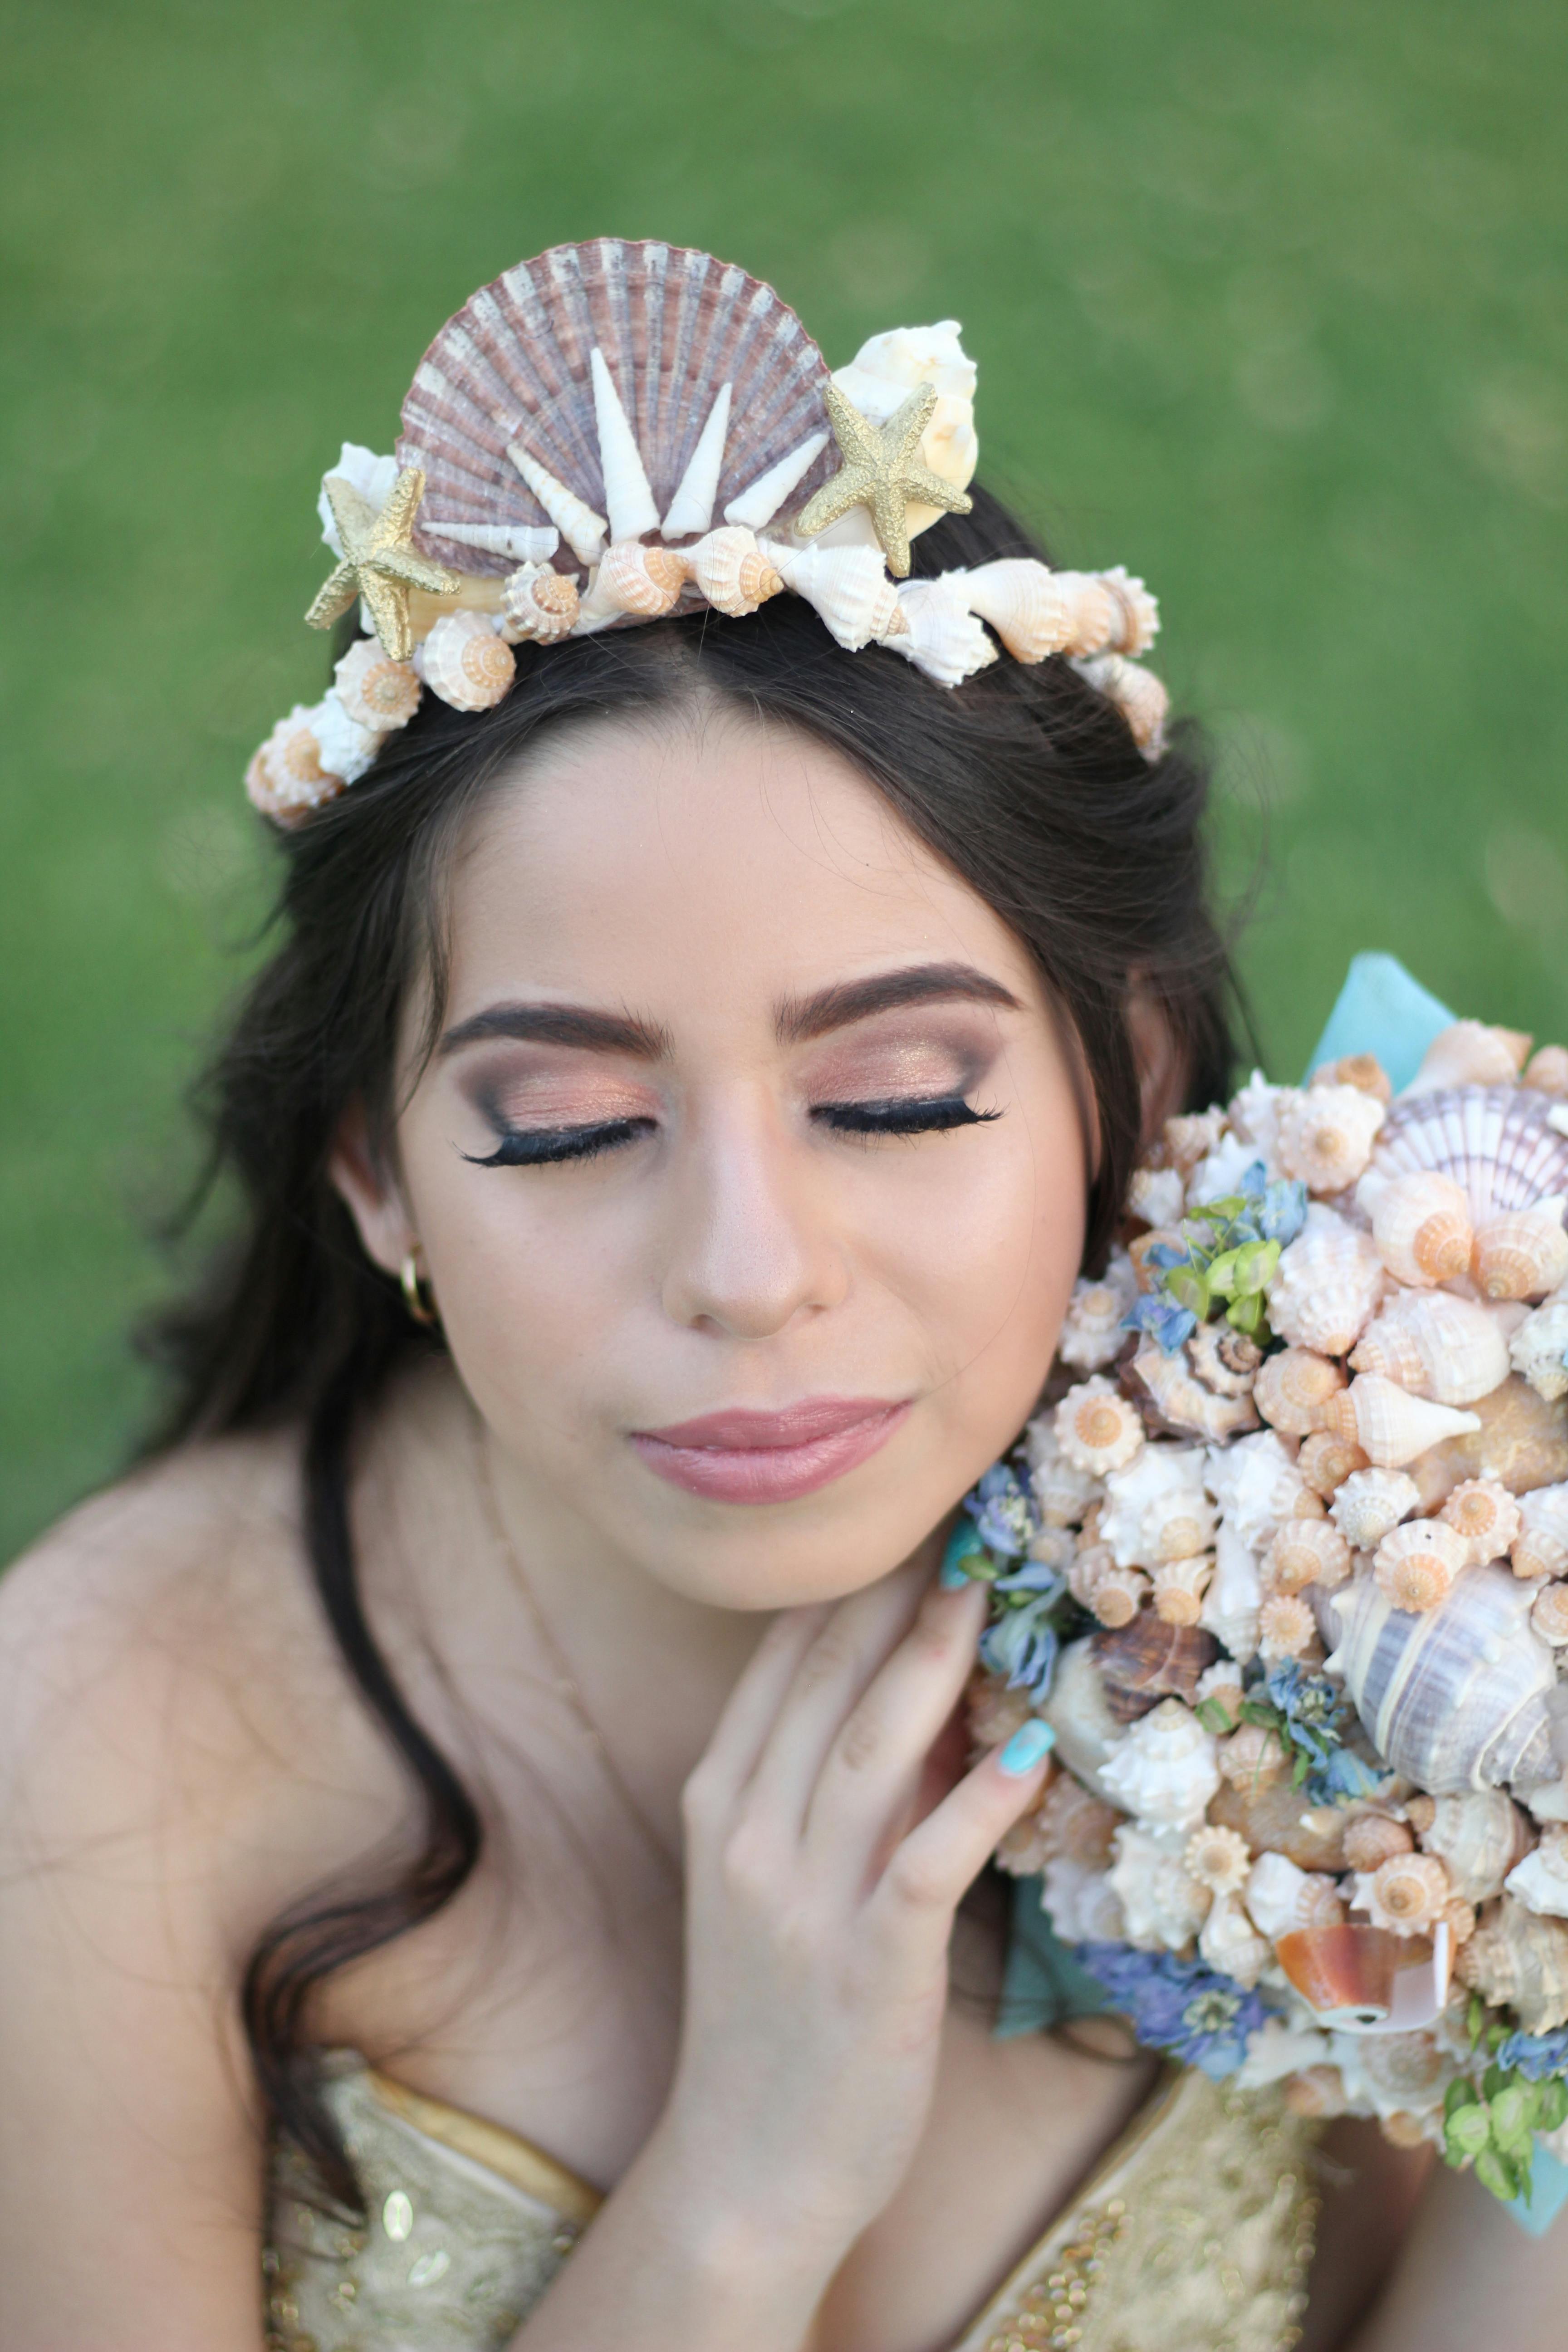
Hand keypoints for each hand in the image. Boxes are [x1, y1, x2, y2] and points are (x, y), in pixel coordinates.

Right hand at [657, 1560, 1053, 2280]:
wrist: (745, 2167)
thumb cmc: (770, 2012)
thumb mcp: (770, 1878)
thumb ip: (829, 1782)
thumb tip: (916, 1682)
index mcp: (719, 1800)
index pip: (783, 1660)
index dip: (845, 1579)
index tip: (906, 1507)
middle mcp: (749, 1833)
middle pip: (824, 1682)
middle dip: (890, 1589)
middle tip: (957, 1507)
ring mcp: (804, 1899)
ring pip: (871, 1749)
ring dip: (931, 1661)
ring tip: (984, 1587)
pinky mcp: (870, 1964)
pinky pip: (929, 1861)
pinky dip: (981, 1798)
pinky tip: (1030, 1745)